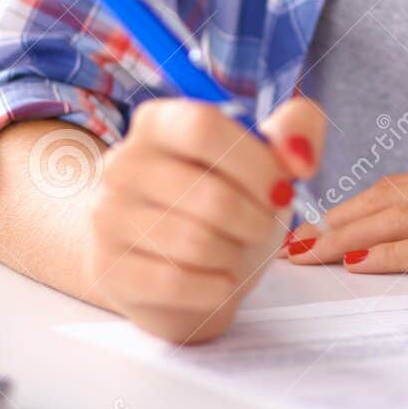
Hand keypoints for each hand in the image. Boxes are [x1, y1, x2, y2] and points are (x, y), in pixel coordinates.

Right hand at [83, 92, 326, 342]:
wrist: (178, 266)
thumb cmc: (226, 201)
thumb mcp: (265, 158)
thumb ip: (296, 130)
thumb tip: (299, 155)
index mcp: (158, 122)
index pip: (203, 128)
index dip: (255, 163)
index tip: (283, 189)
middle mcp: (122, 163)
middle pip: (209, 195)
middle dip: (255, 219)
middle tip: (262, 226)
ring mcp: (108, 216)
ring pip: (194, 242)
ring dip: (235, 254)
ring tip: (236, 249)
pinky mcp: (108, 267)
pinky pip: (175, 281)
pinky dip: (215, 286)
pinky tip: (220, 279)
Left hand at [278, 155, 407, 276]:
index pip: (403, 187)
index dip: (354, 205)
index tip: (315, 224)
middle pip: (390, 195)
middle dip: (335, 217)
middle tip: (289, 242)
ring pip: (403, 214)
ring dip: (348, 233)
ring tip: (306, 252)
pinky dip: (392, 251)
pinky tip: (362, 260)